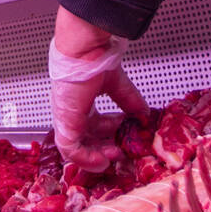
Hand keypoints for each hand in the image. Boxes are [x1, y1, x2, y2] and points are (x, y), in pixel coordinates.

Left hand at [49, 6, 148, 171]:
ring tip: (114, 156)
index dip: (110, 134)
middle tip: (122, 151)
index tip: (125, 137)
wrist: (85, 50)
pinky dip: (87, 159)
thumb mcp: (117, 85)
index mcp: (80, 102)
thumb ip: (130, 101)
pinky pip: (71, 150)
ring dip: (97, 156)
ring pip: (76, 149)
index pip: (93, 126)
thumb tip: (144, 113)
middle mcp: (71, 112)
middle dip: (105, 148)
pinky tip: (102, 161)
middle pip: (86, 139)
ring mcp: (66, 119)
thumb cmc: (93, 58)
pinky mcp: (65, 123)